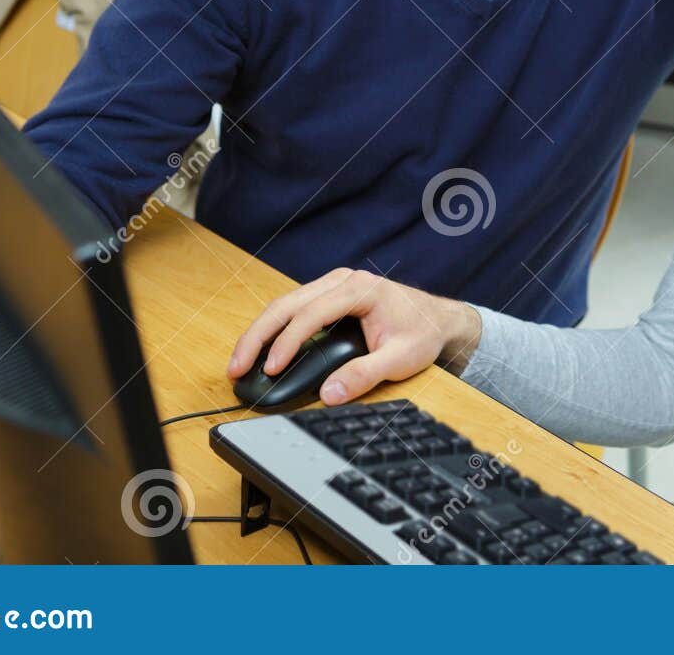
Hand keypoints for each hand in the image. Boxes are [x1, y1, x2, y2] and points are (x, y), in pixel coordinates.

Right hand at [226, 267, 481, 404]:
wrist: (438, 319)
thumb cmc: (423, 333)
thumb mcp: (401, 359)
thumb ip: (365, 375)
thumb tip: (330, 393)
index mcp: (360, 289)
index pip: (311, 314)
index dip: (287, 343)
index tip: (270, 369)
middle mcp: (342, 280)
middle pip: (287, 304)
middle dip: (257, 337)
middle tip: (236, 368)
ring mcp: (333, 284)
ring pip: (284, 305)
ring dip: (259, 333)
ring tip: (239, 363)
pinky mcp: (328, 295)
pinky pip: (292, 309)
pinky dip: (272, 329)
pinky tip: (259, 351)